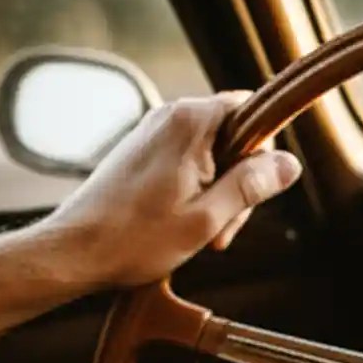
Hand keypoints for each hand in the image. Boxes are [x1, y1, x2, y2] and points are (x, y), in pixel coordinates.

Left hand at [42, 91, 301, 286]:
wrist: (71, 252)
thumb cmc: (133, 239)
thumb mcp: (207, 218)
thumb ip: (252, 186)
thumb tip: (290, 164)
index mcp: (190, 123)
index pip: (253, 110)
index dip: (264, 152)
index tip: (254, 191)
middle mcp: (170, 117)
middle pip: (235, 136)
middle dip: (240, 181)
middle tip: (223, 227)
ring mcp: (154, 132)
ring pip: (213, 153)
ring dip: (219, 192)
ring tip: (202, 232)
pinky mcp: (143, 150)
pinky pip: (188, 161)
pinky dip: (196, 190)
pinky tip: (185, 224)